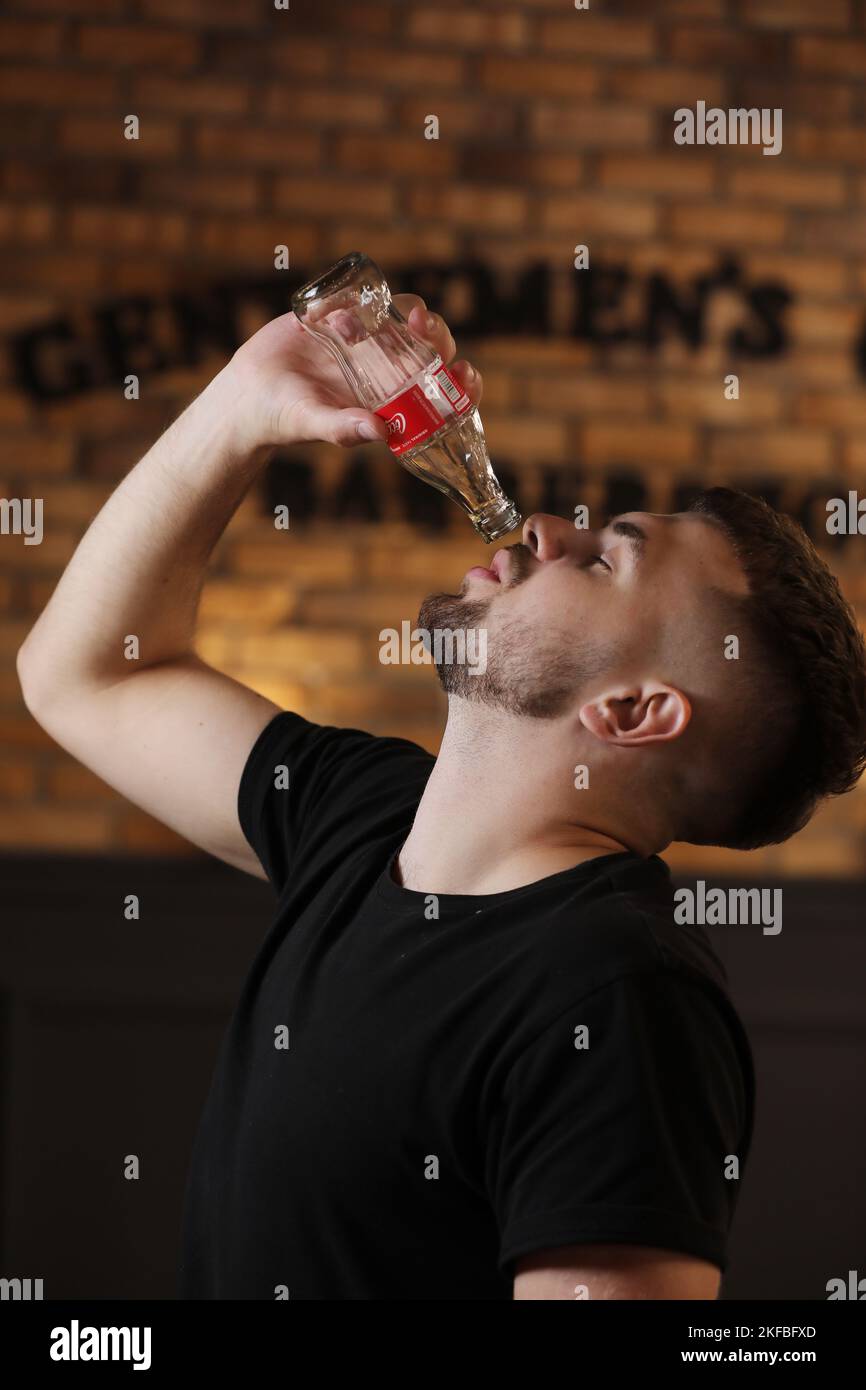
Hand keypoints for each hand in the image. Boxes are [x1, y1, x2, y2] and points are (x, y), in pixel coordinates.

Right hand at [221, 294, 483, 453]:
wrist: (247, 393)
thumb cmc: (284, 417)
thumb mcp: (314, 423)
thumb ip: (344, 429)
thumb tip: (381, 432)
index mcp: (391, 400)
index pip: (440, 391)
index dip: (461, 384)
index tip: (464, 373)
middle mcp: (385, 370)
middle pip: (430, 348)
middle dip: (437, 335)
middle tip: (422, 325)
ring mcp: (366, 341)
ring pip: (405, 319)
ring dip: (410, 312)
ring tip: (400, 315)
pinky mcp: (341, 316)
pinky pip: (366, 299)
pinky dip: (364, 300)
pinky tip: (344, 316)